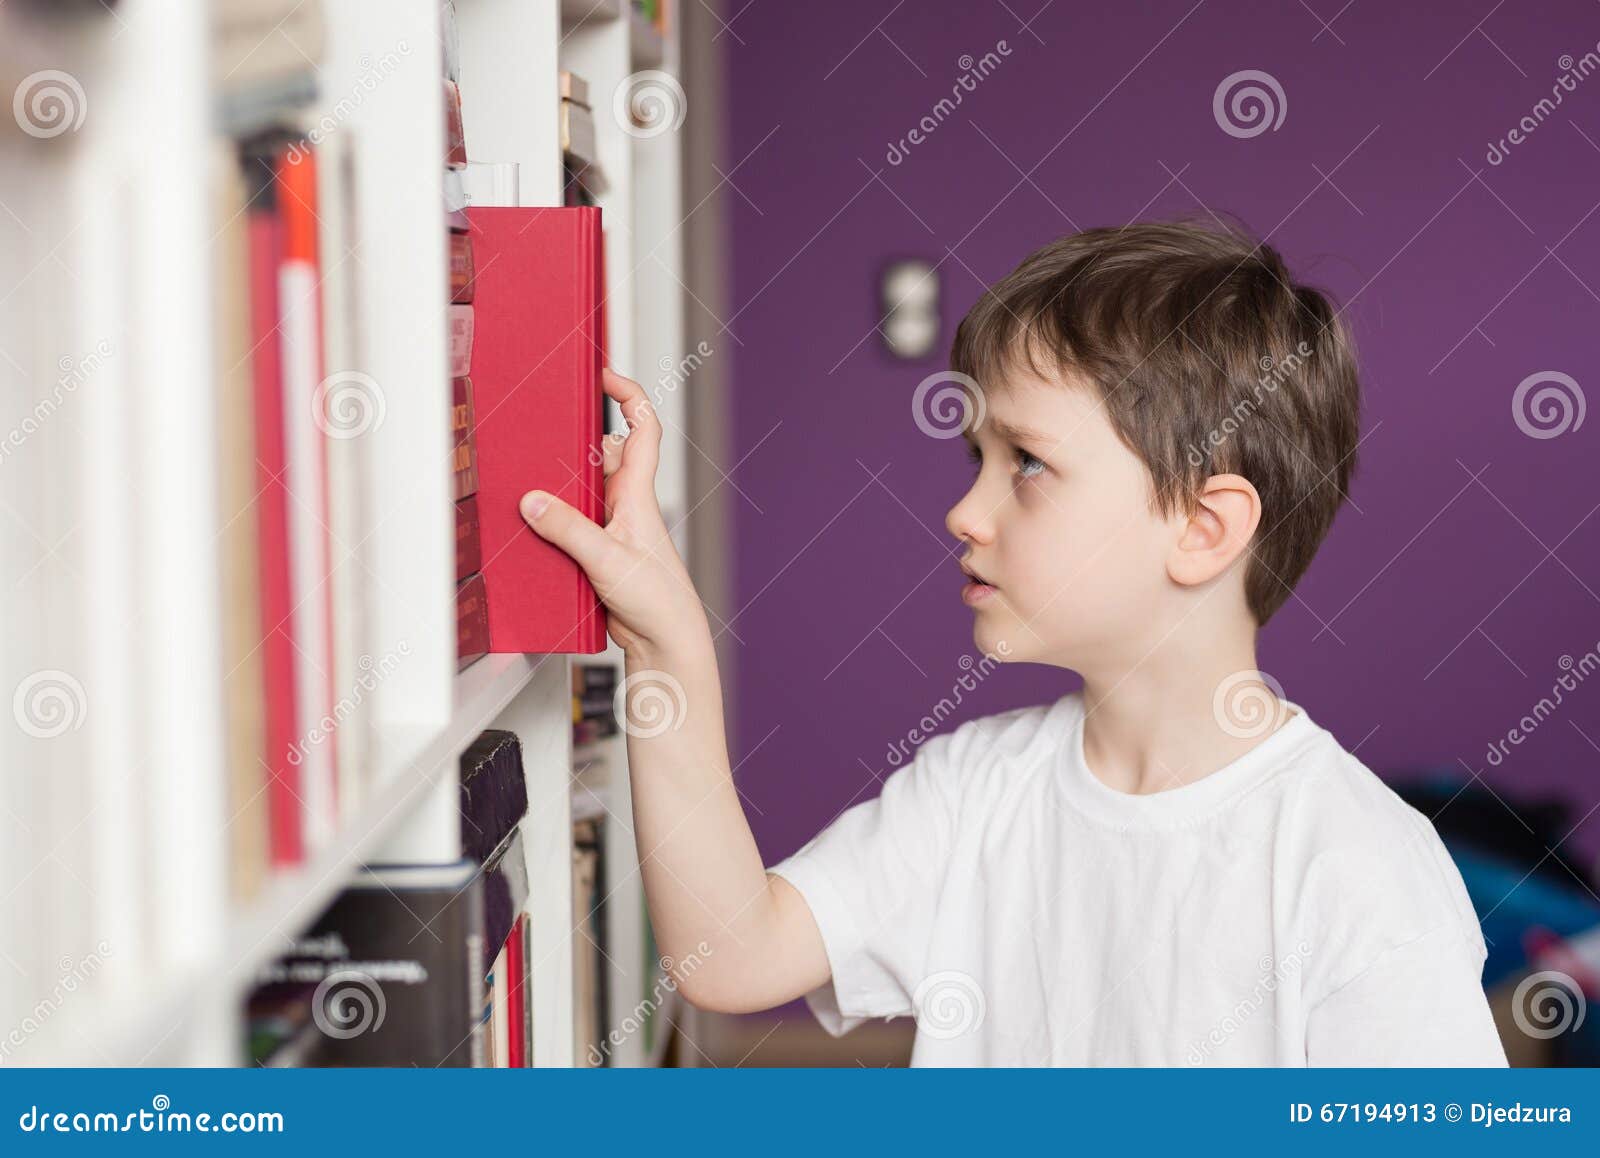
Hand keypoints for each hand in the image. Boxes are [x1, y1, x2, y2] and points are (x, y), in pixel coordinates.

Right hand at [519, 368, 706, 655]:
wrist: (664, 641)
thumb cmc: (658, 601)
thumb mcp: (607, 559)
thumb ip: (569, 529)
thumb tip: (533, 501)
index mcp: (637, 494)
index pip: (642, 429)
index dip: (628, 395)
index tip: (604, 374)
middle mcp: (626, 505)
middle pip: (603, 454)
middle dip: (576, 440)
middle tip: (546, 428)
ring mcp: (612, 528)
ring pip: (582, 490)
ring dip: (560, 485)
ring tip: (529, 477)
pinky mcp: (598, 552)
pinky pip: (572, 523)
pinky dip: (554, 520)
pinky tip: (533, 527)